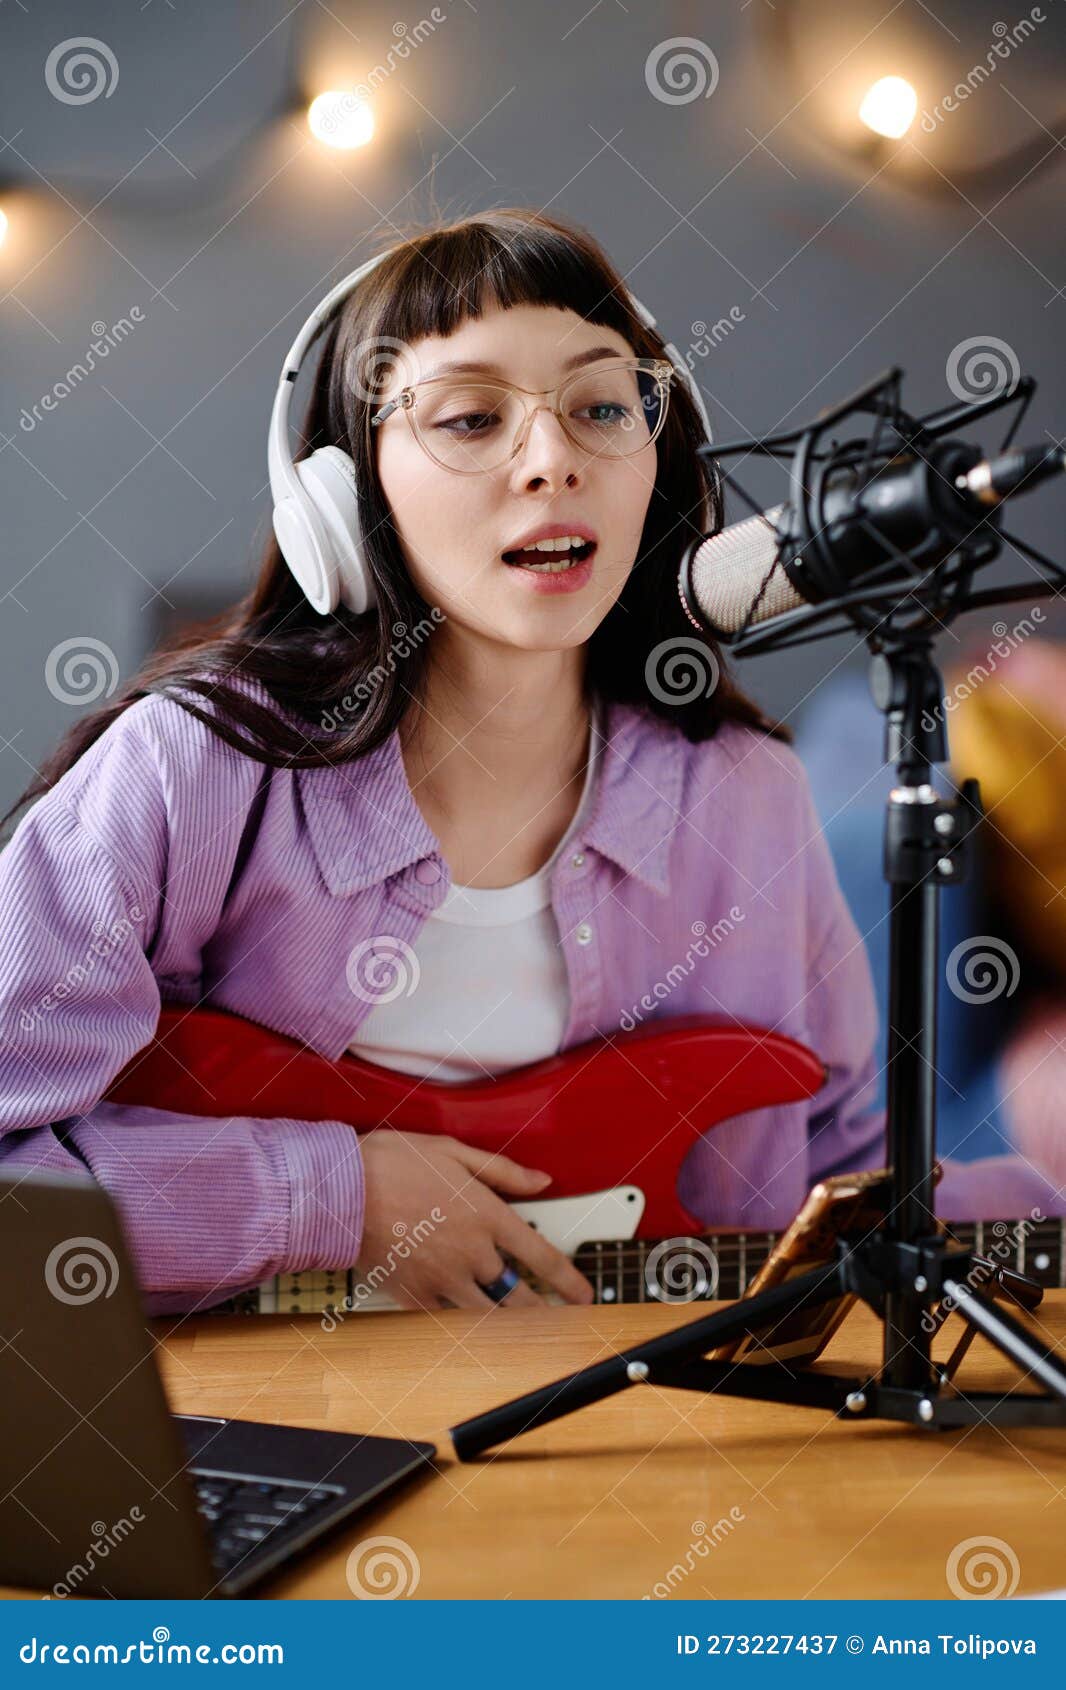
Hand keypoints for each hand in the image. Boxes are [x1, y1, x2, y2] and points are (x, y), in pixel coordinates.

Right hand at [354, 1129, 593, 1310]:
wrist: (340, 1190)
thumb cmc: (392, 1162)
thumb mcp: (453, 1150)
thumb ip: (502, 1171)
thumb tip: (541, 1180)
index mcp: (487, 1215)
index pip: (541, 1256)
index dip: (568, 1281)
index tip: (585, 1296)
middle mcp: (471, 1252)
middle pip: (518, 1295)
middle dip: (542, 1312)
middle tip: (556, 1322)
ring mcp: (443, 1278)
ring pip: (486, 1313)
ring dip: (505, 1323)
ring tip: (520, 1331)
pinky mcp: (413, 1294)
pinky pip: (444, 1317)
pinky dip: (456, 1320)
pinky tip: (463, 1320)